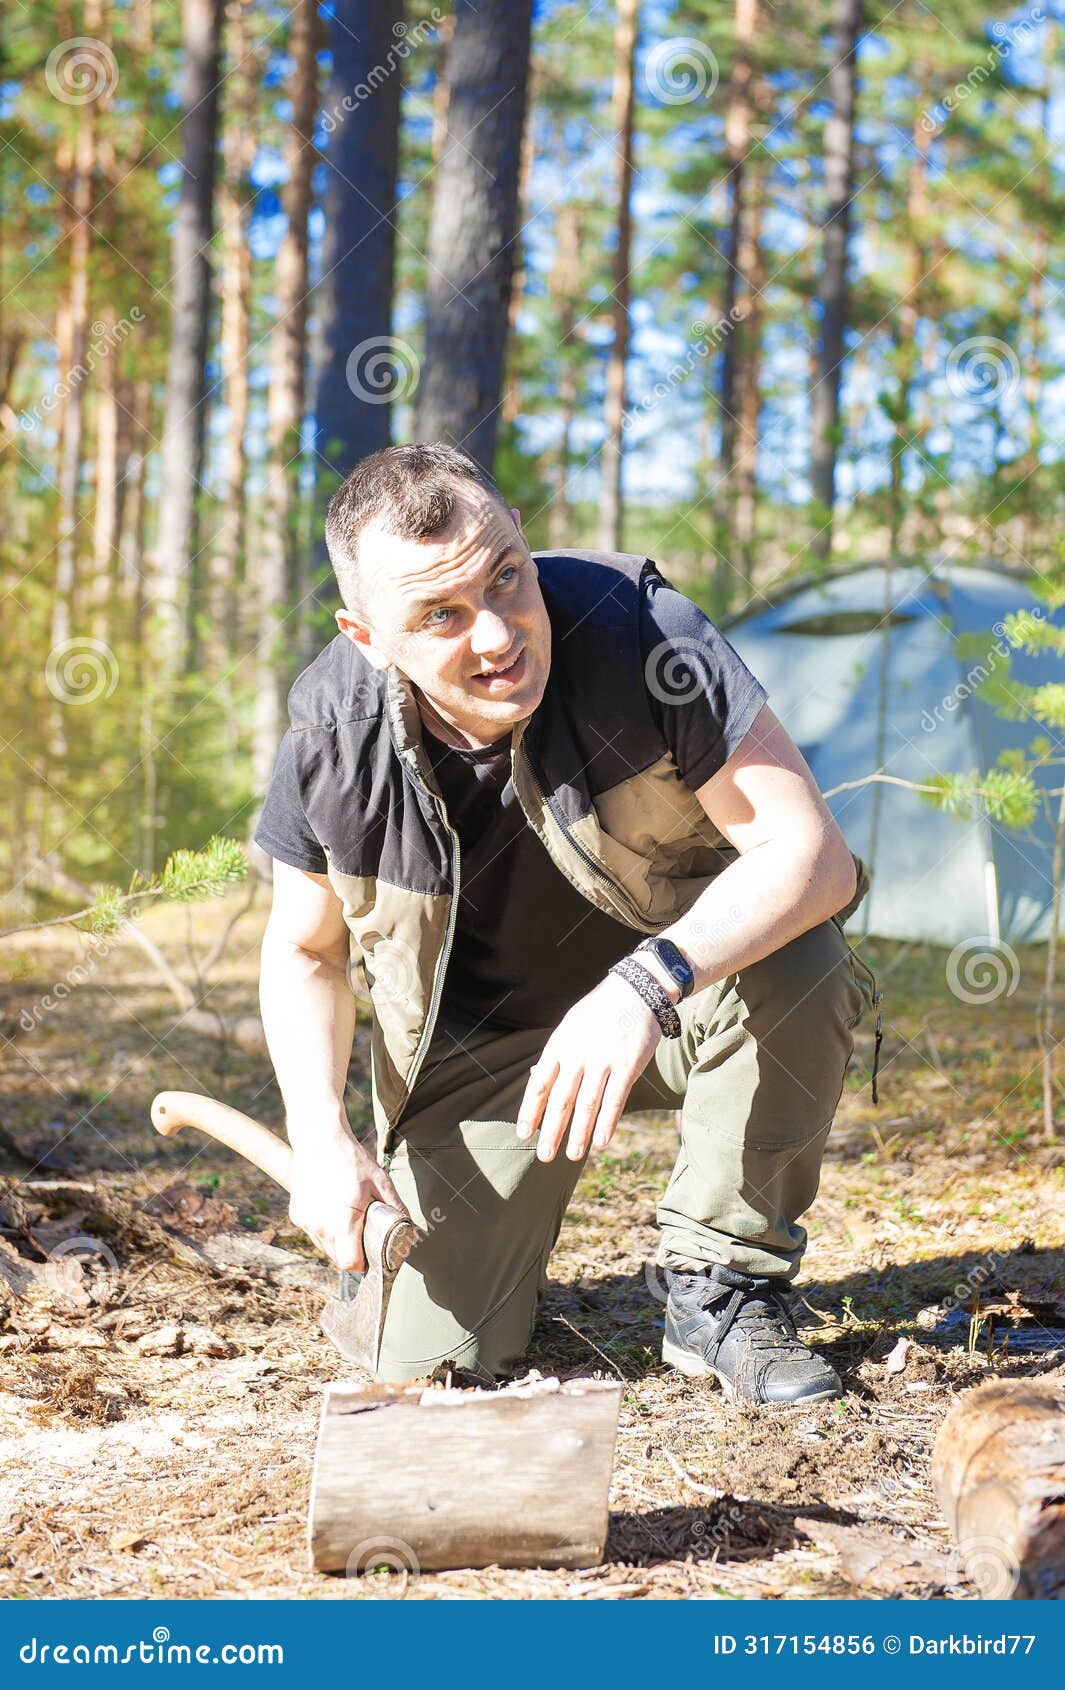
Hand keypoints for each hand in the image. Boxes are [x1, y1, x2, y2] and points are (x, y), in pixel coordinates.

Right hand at [287, 1125, 406, 1272]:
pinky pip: (313, 1232)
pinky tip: (332, 1209)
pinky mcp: (297, 1214)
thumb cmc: (352, 1159)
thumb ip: (396, 1208)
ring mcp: (306, 1221)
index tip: (370, 1254)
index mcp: (343, 1221)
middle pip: (338, 1258)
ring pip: (324, 1246)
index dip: (362, 1263)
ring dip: (337, 1241)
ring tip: (348, 1219)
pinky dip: (323, 1229)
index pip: (350, 1263)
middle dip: (352, 1252)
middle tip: (363, 1234)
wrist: (319, 1138)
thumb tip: (411, 1228)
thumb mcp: (380, 1181)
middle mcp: (320, 1226)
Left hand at [515, 970, 664, 1162]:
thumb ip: (555, 1054)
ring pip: (587, 1104)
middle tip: (544, 1156)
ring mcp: (603, 1060)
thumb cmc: (599, 1012)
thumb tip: (534, 1077)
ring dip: (578, 1133)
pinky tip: (600, 1141)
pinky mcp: (627, 1065)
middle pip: (561, 1100)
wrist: (636, 990)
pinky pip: (615, 1099)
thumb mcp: (569, 1027)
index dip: (530, 1111)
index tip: (524, 1134)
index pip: (539, 1084)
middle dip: (551, 1131)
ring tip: (571, 1155)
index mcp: (560, 1045)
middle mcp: (578, 1054)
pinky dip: (607, 1122)